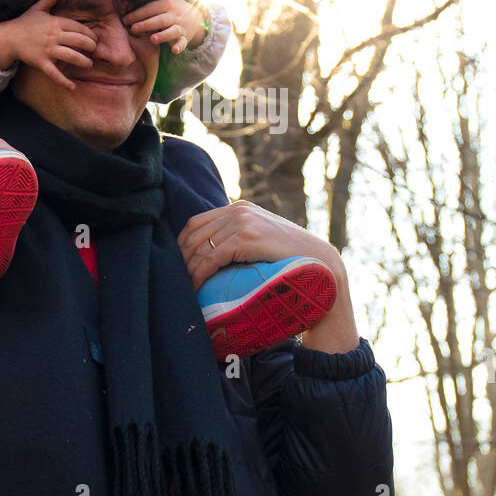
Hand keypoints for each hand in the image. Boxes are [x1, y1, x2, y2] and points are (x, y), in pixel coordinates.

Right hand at [0, 0, 97, 88]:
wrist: (7, 37)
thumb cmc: (24, 23)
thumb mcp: (38, 8)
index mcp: (55, 22)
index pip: (79, 28)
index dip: (90, 34)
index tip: (94, 39)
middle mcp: (53, 36)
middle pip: (79, 41)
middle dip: (91, 47)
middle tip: (94, 51)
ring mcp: (48, 50)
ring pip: (72, 57)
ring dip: (84, 62)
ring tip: (88, 64)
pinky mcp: (41, 62)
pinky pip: (55, 73)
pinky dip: (64, 81)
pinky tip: (73, 87)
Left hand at [123, 0, 205, 54]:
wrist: (197, 18)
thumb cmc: (175, 5)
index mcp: (167, 4)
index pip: (151, 8)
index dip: (138, 13)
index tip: (125, 19)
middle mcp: (174, 15)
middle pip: (159, 20)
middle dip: (146, 24)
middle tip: (133, 29)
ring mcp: (180, 27)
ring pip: (171, 31)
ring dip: (163, 35)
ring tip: (152, 39)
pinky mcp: (184, 38)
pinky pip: (182, 43)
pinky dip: (179, 47)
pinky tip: (174, 51)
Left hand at [177, 200, 358, 353]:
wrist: (321, 265)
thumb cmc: (290, 259)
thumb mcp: (261, 241)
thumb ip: (239, 238)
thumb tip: (210, 255)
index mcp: (240, 207)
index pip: (197, 222)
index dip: (181, 245)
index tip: (177, 266)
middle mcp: (239, 209)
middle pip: (194, 232)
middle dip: (181, 258)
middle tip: (175, 281)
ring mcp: (243, 222)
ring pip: (200, 246)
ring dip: (188, 269)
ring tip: (183, 288)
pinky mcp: (247, 238)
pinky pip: (211, 257)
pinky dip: (199, 274)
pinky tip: (196, 287)